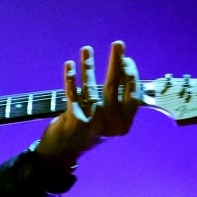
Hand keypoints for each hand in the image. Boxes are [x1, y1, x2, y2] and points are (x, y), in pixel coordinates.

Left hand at [34, 41, 140, 168]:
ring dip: (88, 66)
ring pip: (91, 88)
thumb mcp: (109, 121)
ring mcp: (93, 122)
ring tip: (86, 48)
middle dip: (116, 62)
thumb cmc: (89, 131)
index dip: (131, 75)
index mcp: (124, 124)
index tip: (127, 59)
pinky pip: (73, 95)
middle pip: (114, 87)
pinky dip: (70, 79)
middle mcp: (111, 123)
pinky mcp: (74, 121)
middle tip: (118, 43)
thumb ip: (118, 102)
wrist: (64, 153)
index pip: (133, 95)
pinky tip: (69, 64)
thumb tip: (125, 71)